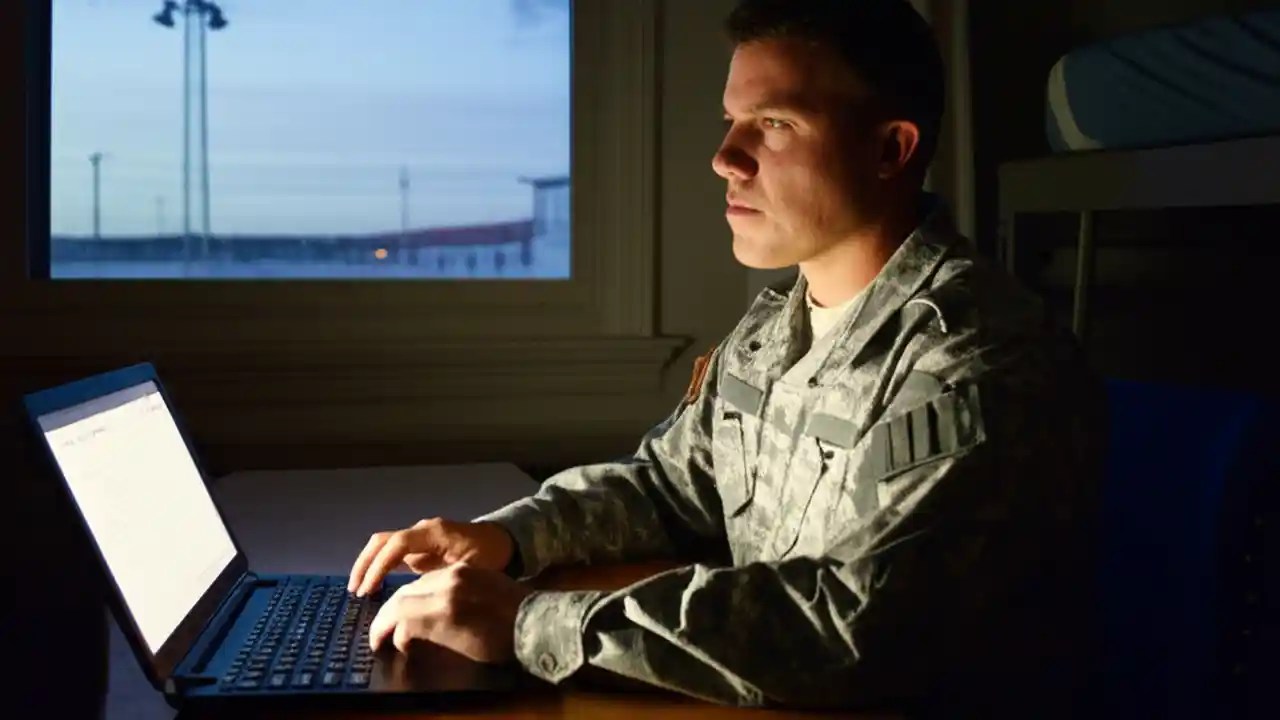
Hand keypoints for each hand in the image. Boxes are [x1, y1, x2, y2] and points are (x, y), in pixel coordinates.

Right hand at [347, 518, 514, 596]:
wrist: (505, 541)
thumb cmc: (491, 556)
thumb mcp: (471, 570)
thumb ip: (444, 579)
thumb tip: (417, 597)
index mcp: (434, 533)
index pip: (398, 545)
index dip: (380, 566)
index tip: (368, 589)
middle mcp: (422, 531)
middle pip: (383, 541)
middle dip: (365, 564)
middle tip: (355, 590)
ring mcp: (420, 539)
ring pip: (385, 546)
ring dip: (370, 565)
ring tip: (360, 591)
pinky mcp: (422, 548)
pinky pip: (395, 554)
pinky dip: (381, 568)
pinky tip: (375, 588)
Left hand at [367, 562, 531, 663]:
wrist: (537, 622)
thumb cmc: (516, 613)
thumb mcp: (485, 592)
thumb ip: (459, 596)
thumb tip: (435, 615)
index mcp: (460, 570)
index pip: (420, 582)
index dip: (404, 602)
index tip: (397, 619)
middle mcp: (449, 576)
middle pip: (405, 592)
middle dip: (387, 614)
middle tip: (379, 633)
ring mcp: (445, 595)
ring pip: (399, 605)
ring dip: (384, 625)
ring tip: (378, 641)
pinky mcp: (443, 617)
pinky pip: (407, 624)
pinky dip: (397, 637)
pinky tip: (398, 647)